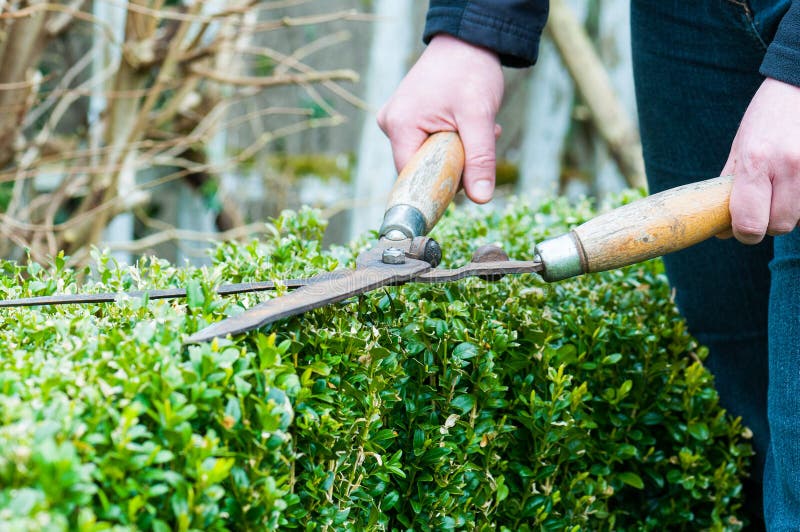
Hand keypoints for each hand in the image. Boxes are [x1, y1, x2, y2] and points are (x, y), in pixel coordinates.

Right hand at [377, 34, 503, 203]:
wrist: (468, 39)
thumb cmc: (470, 71)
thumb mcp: (479, 117)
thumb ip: (479, 159)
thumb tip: (481, 198)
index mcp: (399, 125)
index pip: (412, 176)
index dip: (439, 185)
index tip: (467, 182)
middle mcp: (390, 124)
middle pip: (420, 167)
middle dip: (454, 163)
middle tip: (482, 142)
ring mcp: (397, 119)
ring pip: (427, 155)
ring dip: (457, 150)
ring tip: (479, 128)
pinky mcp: (407, 117)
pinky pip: (426, 142)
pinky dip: (451, 140)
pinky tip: (468, 124)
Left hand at [721, 77, 799, 243]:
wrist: (799, 84)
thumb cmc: (766, 117)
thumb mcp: (740, 148)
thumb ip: (730, 187)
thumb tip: (722, 230)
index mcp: (755, 162)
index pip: (750, 223)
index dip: (745, 233)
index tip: (742, 228)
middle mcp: (787, 166)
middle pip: (779, 225)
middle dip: (768, 223)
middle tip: (763, 207)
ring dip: (790, 211)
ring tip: (782, 189)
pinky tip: (796, 185)